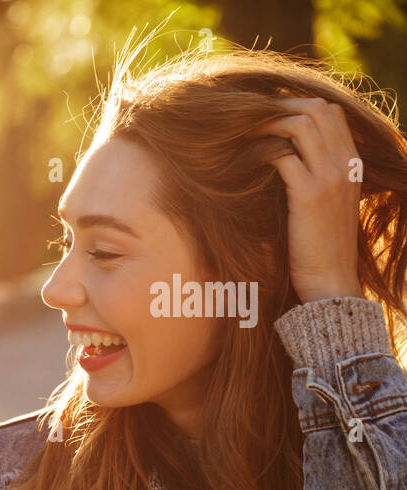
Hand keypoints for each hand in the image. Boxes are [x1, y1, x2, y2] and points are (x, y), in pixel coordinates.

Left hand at [255, 97, 362, 303]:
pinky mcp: (311, 195)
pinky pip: (283, 156)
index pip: (331, 112)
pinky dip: (260, 152)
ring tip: (240, 133)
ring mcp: (332, 177)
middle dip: (279, 106)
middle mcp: (347, 163)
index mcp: (353, 163)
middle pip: (317, 109)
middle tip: (247, 117)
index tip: (266, 114)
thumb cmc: (318, 246)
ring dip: (266, 124)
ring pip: (301, 124)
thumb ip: (315, 176)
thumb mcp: (324, 204)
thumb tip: (281, 156)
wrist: (329, 281)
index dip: (297, 105)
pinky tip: (242, 160)